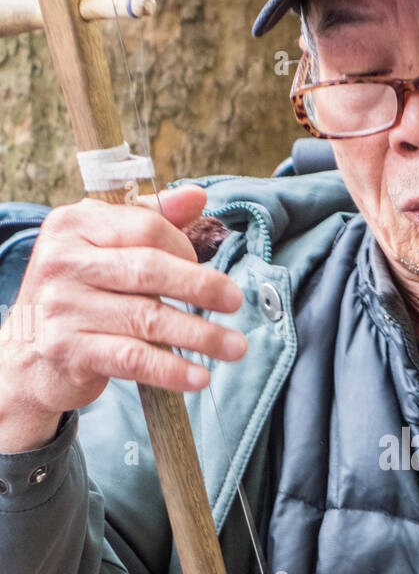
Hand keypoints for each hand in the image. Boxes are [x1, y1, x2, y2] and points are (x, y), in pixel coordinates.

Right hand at [0, 186, 246, 447]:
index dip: (185, 248)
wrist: (26, 352)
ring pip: (148, 317)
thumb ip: (148, 219)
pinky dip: (171, 369)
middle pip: (150, 269)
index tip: (208, 271)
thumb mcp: (103, 248)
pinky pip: (133, 358)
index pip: (144, 227)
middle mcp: (62, 261)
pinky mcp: (68, 350)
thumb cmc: (79, 295)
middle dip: (202, 287)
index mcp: (73, 225)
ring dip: (200, 335)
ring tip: (235, 347)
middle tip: (236, 302)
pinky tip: (199, 377)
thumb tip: (197, 197)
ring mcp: (62, 307)